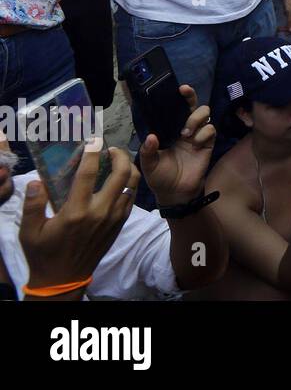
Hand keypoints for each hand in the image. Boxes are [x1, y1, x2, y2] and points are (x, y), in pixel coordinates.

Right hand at [19, 145, 137, 294]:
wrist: (64, 278)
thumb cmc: (44, 253)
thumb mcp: (29, 231)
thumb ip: (32, 204)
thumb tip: (36, 181)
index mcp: (76, 211)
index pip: (89, 174)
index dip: (93, 153)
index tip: (93, 140)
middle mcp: (99, 212)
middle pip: (121, 174)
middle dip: (119, 155)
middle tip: (110, 149)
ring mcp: (113, 218)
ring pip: (132, 185)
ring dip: (128, 168)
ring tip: (117, 160)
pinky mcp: (119, 224)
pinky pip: (131, 198)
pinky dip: (129, 184)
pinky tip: (119, 180)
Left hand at [139, 85, 215, 207]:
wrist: (176, 193)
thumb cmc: (160, 177)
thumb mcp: (148, 164)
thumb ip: (148, 150)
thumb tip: (151, 136)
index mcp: (169, 130)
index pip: (175, 108)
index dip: (180, 97)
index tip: (180, 88)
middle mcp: (184, 129)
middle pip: (194, 105)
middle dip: (191, 99)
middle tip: (186, 103)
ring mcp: (197, 135)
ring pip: (205, 113)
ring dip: (196, 118)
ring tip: (186, 132)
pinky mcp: (208, 144)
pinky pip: (211, 130)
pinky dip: (204, 133)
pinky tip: (195, 144)